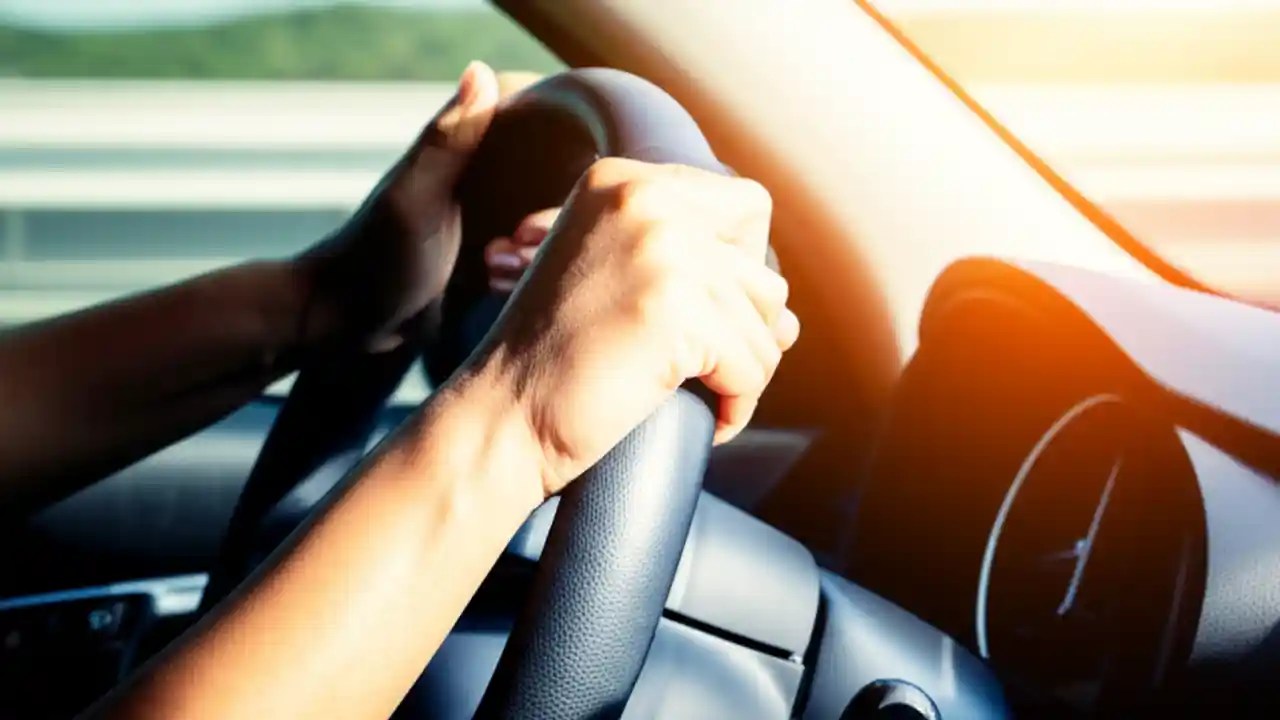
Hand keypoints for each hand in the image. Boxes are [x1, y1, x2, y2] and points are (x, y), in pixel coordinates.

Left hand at [298, 63, 541, 351]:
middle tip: (510, 252)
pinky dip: (523, 276)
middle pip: (558, 195)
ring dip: (534, 258)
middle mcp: (489, 180)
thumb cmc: (373, 258)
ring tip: (495, 273)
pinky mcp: (491, 261)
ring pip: (551, 233)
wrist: (346, 324)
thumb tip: (480, 68)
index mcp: (473, 153)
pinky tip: (494, 287)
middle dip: (547, 232)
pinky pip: (534, 264)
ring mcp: (492, 222)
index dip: (556, 192)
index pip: (549, 149)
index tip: (525, 228)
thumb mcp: (414, 199)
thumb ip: (449, 140)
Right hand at [467, 158, 799, 496]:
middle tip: (707, 368)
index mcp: (623, 181)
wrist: (501, 417)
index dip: (744, 269)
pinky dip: (736, 404)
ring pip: (767, 323)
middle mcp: (646, 199)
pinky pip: (754, 365)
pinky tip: (705, 419)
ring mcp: (662, 249)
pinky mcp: (675, 308)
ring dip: (744, 372)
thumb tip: (792, 322)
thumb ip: (692, 270)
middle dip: (748, 330)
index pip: (745, 205)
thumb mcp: (617, 281)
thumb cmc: (558, 363)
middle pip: (763, 268)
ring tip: (702, 396)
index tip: (711, 316)